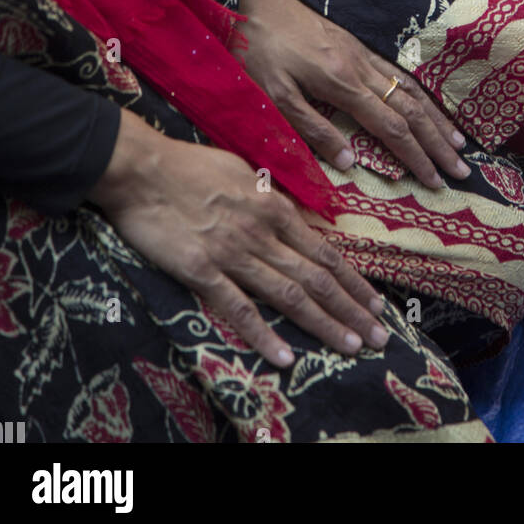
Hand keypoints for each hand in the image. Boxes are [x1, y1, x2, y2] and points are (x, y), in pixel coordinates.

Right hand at [88, 109, 388, 366]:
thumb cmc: (189, 166)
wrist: (143, 168)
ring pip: (289, 293)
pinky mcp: (202, 270)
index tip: (376, 302)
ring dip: (324, 322)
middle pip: (316, 277)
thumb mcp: (242, 171)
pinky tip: (285, 356)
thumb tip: (289, 215)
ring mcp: (233, 253)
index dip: (353, 281)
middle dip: (351, 308)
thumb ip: (268, 199)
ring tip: (351, 345)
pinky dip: (264, 334)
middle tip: (380, 336)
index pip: (324, 251)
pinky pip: (239, 308)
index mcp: (273, 208)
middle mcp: (262, 233)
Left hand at [237, 0, 470, 189]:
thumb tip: (351, 162)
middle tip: (461, 169)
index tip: (436, 181)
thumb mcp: (274, 93)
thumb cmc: (260, 47)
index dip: (416, 157)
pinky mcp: (358, 43)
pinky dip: (421, 92)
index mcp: (343, 85)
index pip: (391, 128)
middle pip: (411, 110)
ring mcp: (363, 53)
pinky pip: (399, 71)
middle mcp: (361, 68)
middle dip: (438, 142)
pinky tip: (428, 102)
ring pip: (410, 89)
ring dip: (436, 118)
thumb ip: (312, 128)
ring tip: (458, 142)